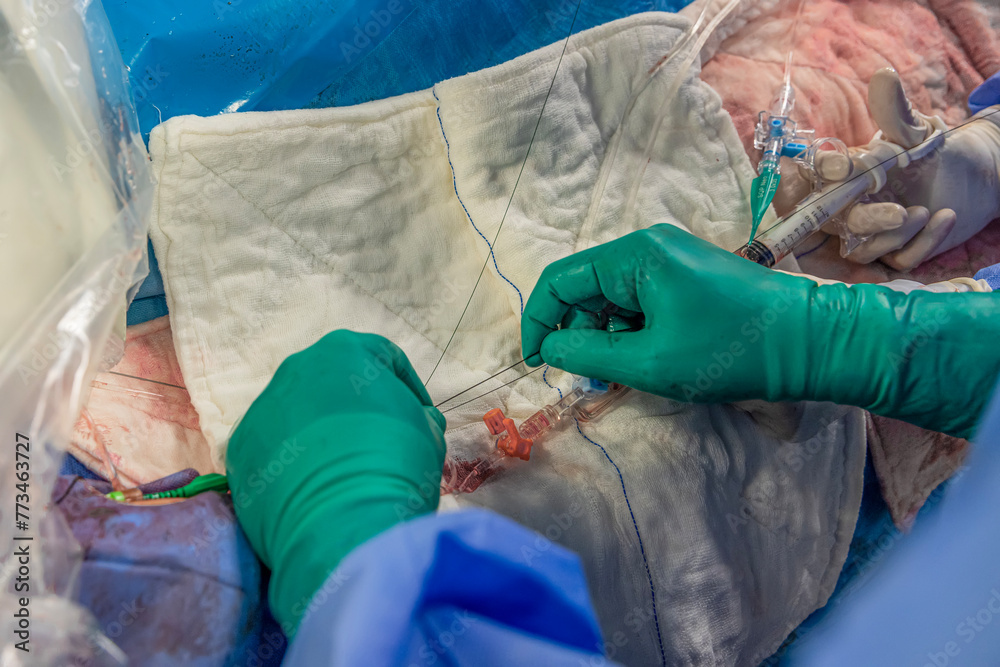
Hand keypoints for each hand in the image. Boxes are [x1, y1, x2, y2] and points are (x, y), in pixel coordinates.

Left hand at [226, 330, 445, 634]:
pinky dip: (292, 466)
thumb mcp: (429, 433)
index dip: (408, 389)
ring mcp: (263, 408)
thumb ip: (419, 416)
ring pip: (298, 415)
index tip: (419, 417)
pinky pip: (272, 450)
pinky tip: (312, 491)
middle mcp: (297, 368)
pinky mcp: (240, 449)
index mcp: (346, 351)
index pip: (384, 358)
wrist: (346, 521)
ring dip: (321, 436)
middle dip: (357, 409)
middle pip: (333, 383)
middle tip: (379, 443)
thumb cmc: (397, 464)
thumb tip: (418, 421)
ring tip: (342, 473)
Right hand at [521, 223, 999, 437]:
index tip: (537, 364)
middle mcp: (649, 249)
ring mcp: (673, 262)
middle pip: (588, 289)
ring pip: (615, 300)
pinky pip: (643, 304)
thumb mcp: (649, 362)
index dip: (540, 322)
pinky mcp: (691, 280)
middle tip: (592, 381)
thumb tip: (550, 350)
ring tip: (628, 375)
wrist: (811, 343)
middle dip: (580, 335)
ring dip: (609, 339)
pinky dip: (635, 334)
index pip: (561, 280)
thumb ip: (588, 356)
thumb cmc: (727, 350)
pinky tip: (651, 362)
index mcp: (634, 256)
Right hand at [819, 69, 999, 269]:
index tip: (842, 165)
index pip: (815, 178)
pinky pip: (898, 260)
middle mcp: (849, 208)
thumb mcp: (914, 134)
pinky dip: (923, 242)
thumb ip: (896, 113)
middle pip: (836, 223)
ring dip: (897, 235)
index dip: (820, 175)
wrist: (975, 181)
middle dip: (866, 220)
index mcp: (845, 178)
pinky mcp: (895, 254)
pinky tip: (944, 218)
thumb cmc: (933, 155)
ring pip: (864, 250)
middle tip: (898, 213)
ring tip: (927, 211)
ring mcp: (870, 235)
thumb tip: (883, 75)